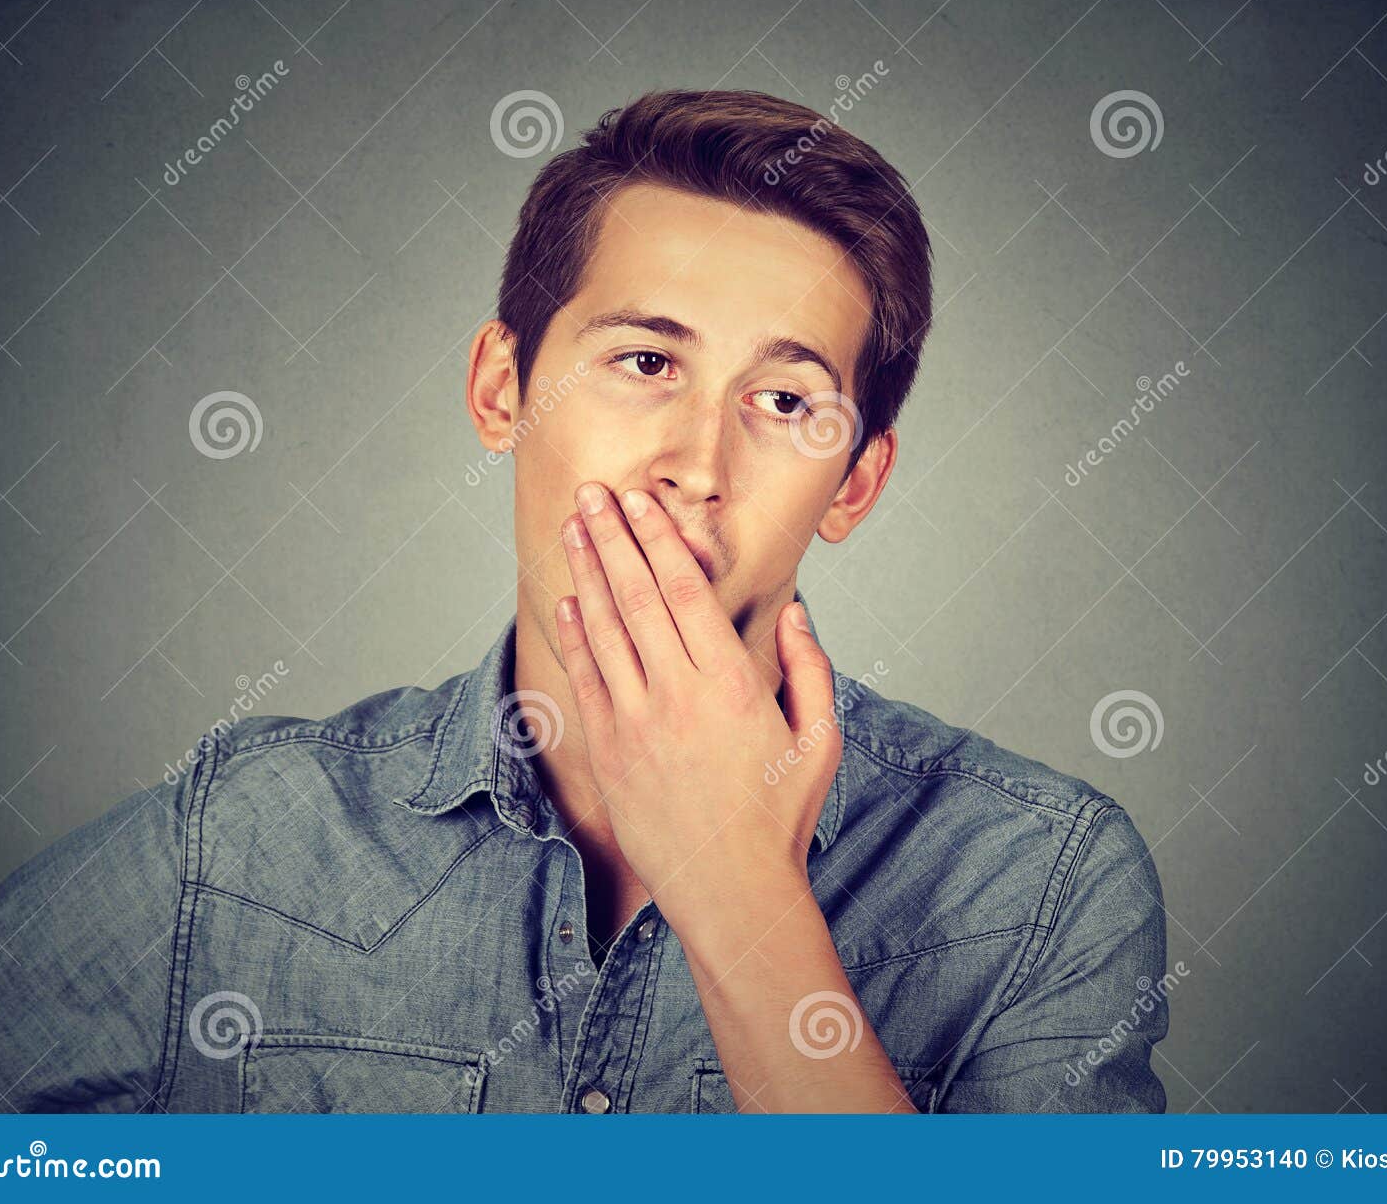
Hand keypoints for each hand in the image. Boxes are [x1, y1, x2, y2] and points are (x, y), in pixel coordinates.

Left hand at [554, 481, 841, 936]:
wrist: (731, 892)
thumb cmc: (780, 818)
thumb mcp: (819, 741)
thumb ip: (812, 671)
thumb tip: (797, 614)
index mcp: (730, 684)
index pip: (684, 592)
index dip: (659, 540)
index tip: (642, 501)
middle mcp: (676, 695)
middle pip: (635, 596)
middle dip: (612, 538)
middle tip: (592, 494)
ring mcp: (635, 724)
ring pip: (602, 630)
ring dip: (585, 572)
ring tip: (573, 528)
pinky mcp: (608, 753)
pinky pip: (585, 681)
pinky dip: (574, 636)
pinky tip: (567, 600)